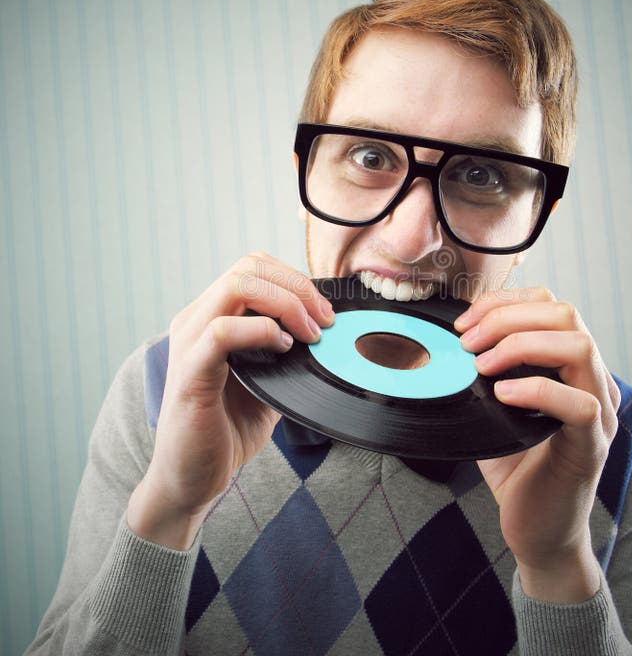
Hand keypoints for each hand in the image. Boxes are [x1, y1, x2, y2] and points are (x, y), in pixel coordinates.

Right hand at [127, 253, 333, 548]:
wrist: (193, 477)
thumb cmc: (228, 428)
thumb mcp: (270, 379)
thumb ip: (288, 351)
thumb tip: (328, 332)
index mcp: (211, 316)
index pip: (254, 267)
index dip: (295, 280)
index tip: (324, 312)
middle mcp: (195, 320)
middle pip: (249, 267)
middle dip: (297, 287)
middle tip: (324, 321)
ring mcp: (189, 342)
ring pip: (237, 286)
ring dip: (286, 304)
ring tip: (308, 335)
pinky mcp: (189, 371)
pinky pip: (223, 331)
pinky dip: (261, 331)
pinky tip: (283, 349)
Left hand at [455, 287, 619, 602]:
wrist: (537, 529)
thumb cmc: (517, 466)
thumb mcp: (495, 406)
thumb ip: (487, 370)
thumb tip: (451, 338)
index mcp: (573, 364)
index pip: (550, 304)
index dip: (504, 303)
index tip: (465, 322)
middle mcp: (594, 379)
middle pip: (566, 314)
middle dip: (507, 318)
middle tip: (468, 342)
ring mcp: (601, 411)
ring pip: (580, 347)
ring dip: (521, 345)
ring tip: (481, 366)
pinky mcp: (593, 445)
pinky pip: (580, 404)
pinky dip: (537, 390)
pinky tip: (502, 395)